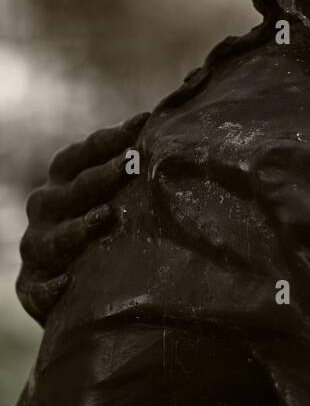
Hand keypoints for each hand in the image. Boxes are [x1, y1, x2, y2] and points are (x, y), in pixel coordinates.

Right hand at [16, 112, 149, 324]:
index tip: (145, 121)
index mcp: (63, 181)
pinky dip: (49, 287)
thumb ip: (133, 164)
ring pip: (51, 239)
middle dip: (102, 175)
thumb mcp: (114, 192)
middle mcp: (45, 209)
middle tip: (133, 162)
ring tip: (105, 216)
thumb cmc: (107, 226)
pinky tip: (67, 282)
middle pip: (70, 190)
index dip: (109, 137)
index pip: (79, 154)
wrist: (79, 289)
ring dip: (77, 228)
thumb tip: (181, 116)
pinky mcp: (32, 287)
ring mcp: (37, 247)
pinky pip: (36, 289)